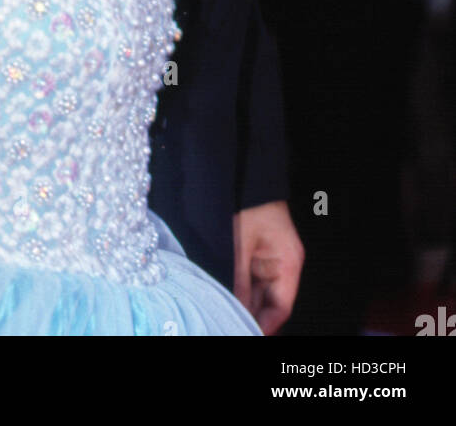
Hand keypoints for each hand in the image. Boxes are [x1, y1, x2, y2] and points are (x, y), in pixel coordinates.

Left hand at [233, 200, 303, 334]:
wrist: (247, 177)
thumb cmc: (249, 204)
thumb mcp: (240, 242)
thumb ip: (238, 278)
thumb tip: (234, 308)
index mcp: (288, 263)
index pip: (281, 307)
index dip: (265, 325)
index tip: (246, 333)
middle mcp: (283, 265)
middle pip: (269, 302)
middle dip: (250, 314)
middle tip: (229, 324)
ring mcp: (270, 260)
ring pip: (257, 293)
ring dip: (242, 302)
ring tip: (223, 313)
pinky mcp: (258, 255)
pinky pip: (250, 280)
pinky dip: (238, 288)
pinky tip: (224, 296)